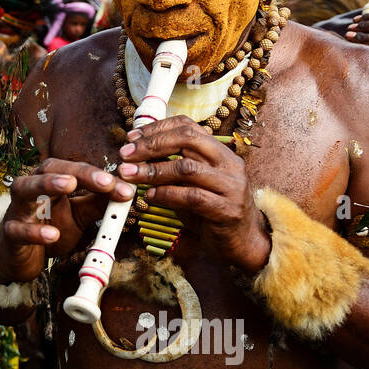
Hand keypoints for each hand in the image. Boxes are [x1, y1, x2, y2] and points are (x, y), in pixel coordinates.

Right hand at [0, 158, 118, 282]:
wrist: (18, 255)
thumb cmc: (48, 227)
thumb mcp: (78, 216)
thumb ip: (97, 204)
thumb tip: (125, 193)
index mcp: (49, 180)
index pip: (73, 170)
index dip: (98, 176)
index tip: (123, 187)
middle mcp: (31, 188)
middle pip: (49, 169)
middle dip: (77, 172)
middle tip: (104, 182)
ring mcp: (17, 209)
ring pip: (23, 188)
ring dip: (47, 184)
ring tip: (69, 186)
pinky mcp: (10, 233)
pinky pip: (18, 229)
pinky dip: (34, 232)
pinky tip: (53, 235)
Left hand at [117, 116, 270, 273]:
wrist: (242, 242)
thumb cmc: (211, 210)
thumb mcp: (192, 184)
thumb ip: (173, 168)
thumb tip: (136, 156)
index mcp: (220, 152)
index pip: (188, 127)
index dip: (157, 128)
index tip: (132, 137)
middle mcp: (229, 163)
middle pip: (187, 140)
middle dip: (151, 145)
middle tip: (125, 154)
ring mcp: (231, 186)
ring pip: (187, 168)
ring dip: (153, 170)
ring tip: (130, 175)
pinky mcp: (227, 209)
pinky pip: (192, 196)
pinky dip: (167, 194)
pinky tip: (150, 196)